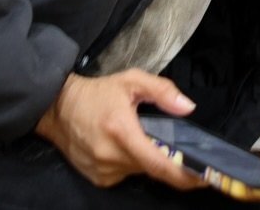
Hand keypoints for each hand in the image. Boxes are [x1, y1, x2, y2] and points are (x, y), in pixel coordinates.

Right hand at [35, 69, 203, 190]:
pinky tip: (122, 146)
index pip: (158, 164)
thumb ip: (163, 91)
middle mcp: (111, 156)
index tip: (203, 177)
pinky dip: (131, 163)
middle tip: (174, 146)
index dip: (184, 174)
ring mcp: (103, 171)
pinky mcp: (97, 178)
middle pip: (152, 168)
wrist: (56, 108)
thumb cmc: (96, 93)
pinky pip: (125, 174)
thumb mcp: (131, 81)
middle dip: (167, 160)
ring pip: (139, 171)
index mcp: (122, 132)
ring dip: (147, 159)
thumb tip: (187, 107)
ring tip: (139, 137)